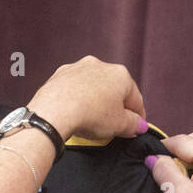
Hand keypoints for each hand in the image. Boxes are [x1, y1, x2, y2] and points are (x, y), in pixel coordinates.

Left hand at [28, 55, 146, 141]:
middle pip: (113, 90)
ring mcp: (78, 68)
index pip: (135, 98)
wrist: (54, 111)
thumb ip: (133, 124)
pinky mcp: (59, 75)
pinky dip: (76, 99)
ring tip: (91, 120)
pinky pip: (73, 89)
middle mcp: (100, 66)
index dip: (137, 115)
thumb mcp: (119, 125)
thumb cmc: (89, 114)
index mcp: (120, 74)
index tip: (135, 126)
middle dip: (114, 106)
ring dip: (94, 101)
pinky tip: (75, 112)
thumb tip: (138, 124)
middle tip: (113, 125)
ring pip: (92, 87)